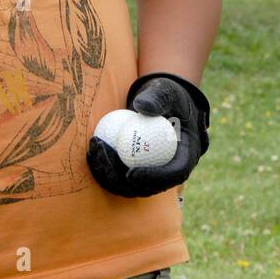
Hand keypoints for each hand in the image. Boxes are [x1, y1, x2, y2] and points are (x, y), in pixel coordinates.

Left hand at [87, 72, 209, 197]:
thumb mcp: (166, 91)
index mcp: (187, 154)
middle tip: (104, 162)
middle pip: (149, 187)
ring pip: (131, 186)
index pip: (174, 174)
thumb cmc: (167, 94)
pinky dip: (107, 166)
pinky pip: (121, 175)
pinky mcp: (139, 170)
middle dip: (122, 181)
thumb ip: (157, 98)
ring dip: (110, 174)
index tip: (130, 172)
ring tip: (94, 153)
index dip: (153, 178)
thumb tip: (141, 106)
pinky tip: (92, 151)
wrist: (161, 100)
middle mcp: (171, 169)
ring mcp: (154, 172)